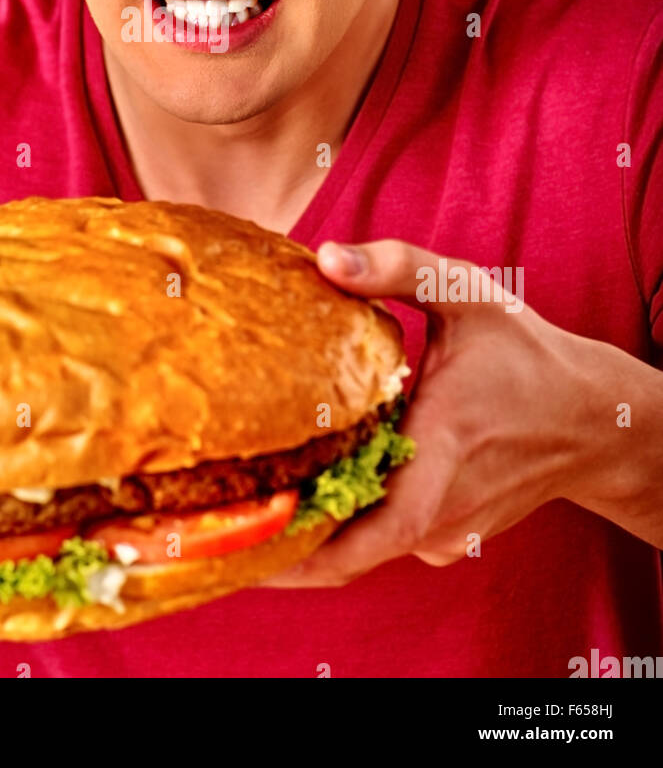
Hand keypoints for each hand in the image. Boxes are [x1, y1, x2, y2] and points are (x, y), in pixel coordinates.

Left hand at [262, 238, 607, 587]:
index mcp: (445, 443)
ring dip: (312, 530)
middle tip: (215, 528)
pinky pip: (385, 539)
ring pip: (365, 543)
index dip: (315, 551)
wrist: (592, 421)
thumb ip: (395, 267)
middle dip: (283, 545)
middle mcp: (444, 503)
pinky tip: (310, 489)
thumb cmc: (525, 354)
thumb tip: (323, 256)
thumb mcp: (466, 292)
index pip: (383, 526)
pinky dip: (346, 523)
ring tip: (243, 505)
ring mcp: (449, 533)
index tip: (251, 550)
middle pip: (353, 548)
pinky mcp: (449, 540)